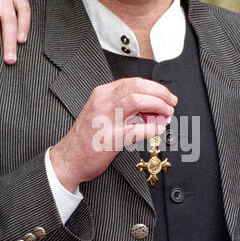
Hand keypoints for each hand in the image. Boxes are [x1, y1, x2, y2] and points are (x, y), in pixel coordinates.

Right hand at [48, 78, 177, 191]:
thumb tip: (152, 109)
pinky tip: (158, 129)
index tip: (165, 96)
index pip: (134, 82)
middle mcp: (103, 102)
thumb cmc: (86, 138)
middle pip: (138, 87)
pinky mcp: (109, 139)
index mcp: (102, 94)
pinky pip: (136, 129)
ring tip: (166, 114)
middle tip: (171, 102)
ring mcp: (105, 119)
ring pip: (137, 101)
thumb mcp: (102, 113)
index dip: (155, 88)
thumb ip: (125, 108)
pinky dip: (151, 128)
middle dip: (160, 93)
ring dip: (157, 106)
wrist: (68, 159)